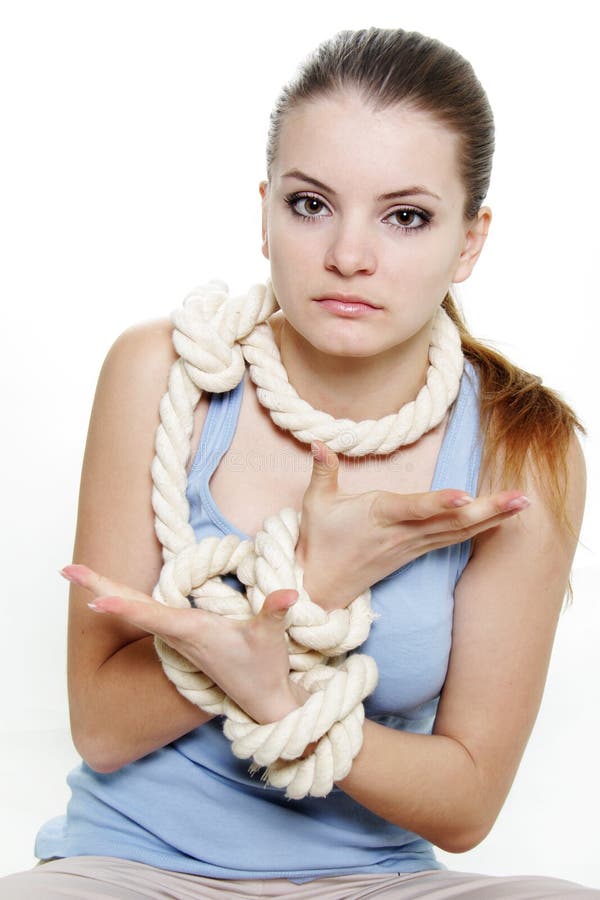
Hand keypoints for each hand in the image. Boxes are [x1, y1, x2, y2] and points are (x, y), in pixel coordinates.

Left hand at [61, 565, 307, 723]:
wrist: (259, 700)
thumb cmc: (264, 667)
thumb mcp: (271, 638)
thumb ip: (275, 613)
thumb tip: (286, 593)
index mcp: (194, 632)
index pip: (154, 616)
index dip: (126, 607)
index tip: (95, 599)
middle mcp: (177, 633)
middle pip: (130, 607)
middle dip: (98, 587)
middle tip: (65, 569)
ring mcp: (174, 634)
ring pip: (133, 608)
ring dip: (104, 589)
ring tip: (74, 572)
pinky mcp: (179, 633)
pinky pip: (143, 611)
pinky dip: (122, 599)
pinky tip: (107, 590)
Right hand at [296, 441, 529, 610]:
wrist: (322, 585)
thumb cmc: (319, 541)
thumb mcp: (315, 503)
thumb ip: (323, 470)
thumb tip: (319, 441)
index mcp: (379, 516)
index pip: (413, 508)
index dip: (438, 502)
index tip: (465, 496)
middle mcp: (402, 532)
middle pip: (451, 522)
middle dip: (488, 510)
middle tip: (522, 498)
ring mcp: (413, 545)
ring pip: (458, 532)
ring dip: (493, 519)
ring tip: (523, 504)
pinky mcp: (417, 551)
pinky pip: (454, 539)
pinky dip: (479, 529)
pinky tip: (500, 520)